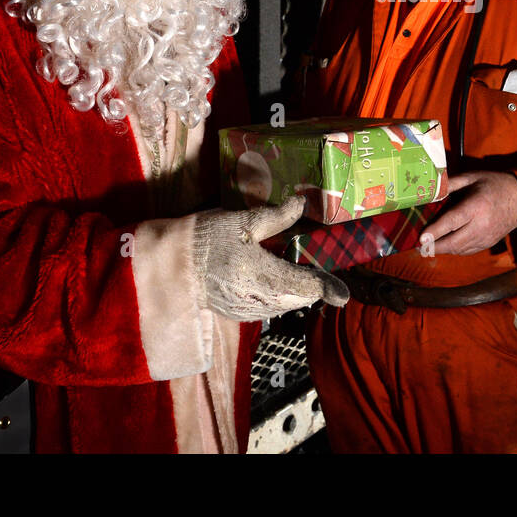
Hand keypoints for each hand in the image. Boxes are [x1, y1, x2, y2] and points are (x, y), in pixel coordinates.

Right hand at [193, 196, 348, 320]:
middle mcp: (257, 300)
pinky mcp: (238, 313)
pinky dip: (276, 297)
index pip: (305, 287)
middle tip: (320, 274)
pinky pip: (267, 309)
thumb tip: (301, 203)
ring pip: (283, 306)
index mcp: (262, 276)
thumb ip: (277, 217)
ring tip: (297, 274)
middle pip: (298, 299)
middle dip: (311, 286)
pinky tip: (272, 281)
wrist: (173, 264)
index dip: (326, 288)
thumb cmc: (208, 239)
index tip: (343, 294)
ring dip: (294, 293)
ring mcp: (247, 311)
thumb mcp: (243, 222)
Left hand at [420, 170, 516, 256]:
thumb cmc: (494, 184)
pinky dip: (455, 250)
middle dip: (435, 246)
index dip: (435, 232)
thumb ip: (451, 184)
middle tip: (419, 246)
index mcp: (476, 206)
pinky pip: (468, 251)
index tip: (421, 239)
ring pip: (460, 250)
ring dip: (443, 250)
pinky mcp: (489, 243)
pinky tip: (446, 245)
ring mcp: (486, 237)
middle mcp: (482, 225)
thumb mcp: (472, 177)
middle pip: (454, 242)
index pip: (452, 222)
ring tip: (429, 247)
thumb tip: (431, 191)